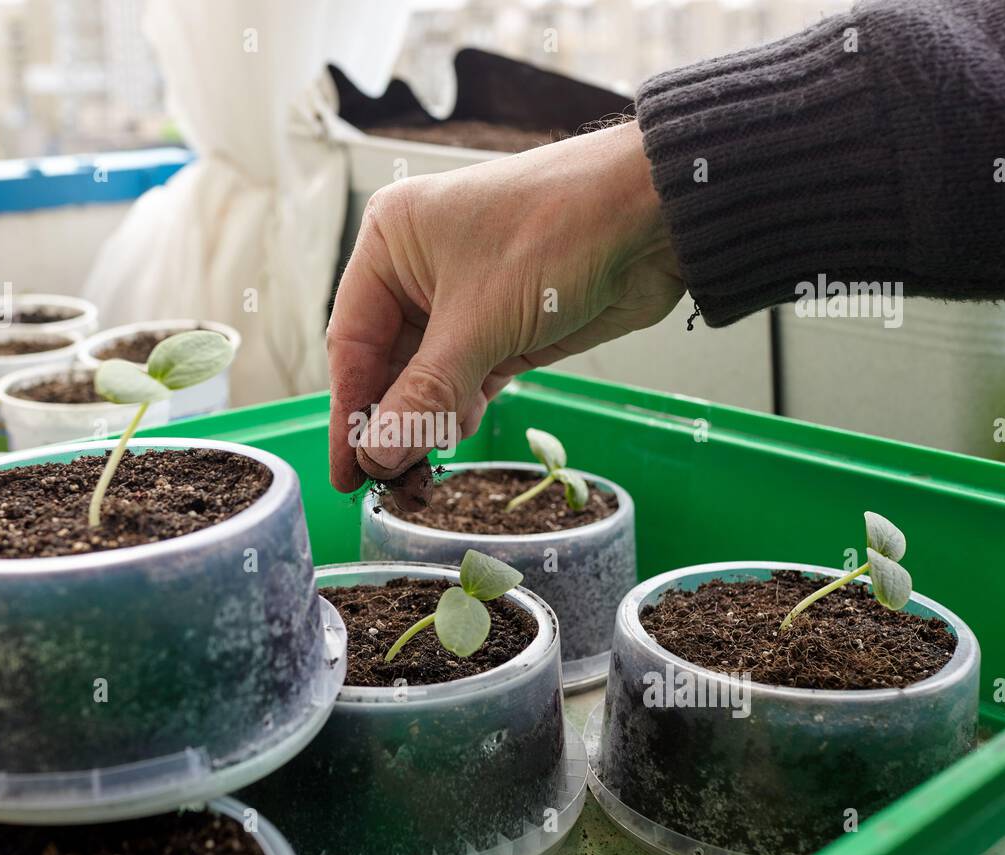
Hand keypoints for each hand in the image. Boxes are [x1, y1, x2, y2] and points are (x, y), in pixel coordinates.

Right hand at [327, 119, 684, 493]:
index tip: (347, 472)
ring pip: (424, 381)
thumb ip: (424, 396)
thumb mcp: (479, 323)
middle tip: (388, 487)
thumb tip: (377, 455)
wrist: (656, 217)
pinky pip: (463, 383)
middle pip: (386, 367)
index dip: (349, 413)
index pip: (352, 342)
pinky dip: (457, 414)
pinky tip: (451, 443)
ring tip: (421, 482)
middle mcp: (417, 270)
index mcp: (391, 243)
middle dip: (389, 427)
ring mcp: (461, 302)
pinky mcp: (502, 328)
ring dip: (423, 428)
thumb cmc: (559, 234)